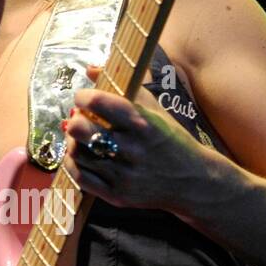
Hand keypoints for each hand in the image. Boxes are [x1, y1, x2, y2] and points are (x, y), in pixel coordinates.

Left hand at [61, 64, 208, 212]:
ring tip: (80, 137)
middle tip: (79, 118)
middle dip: (75, 119)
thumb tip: (90, 69)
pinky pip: (81, 177)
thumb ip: (124, 88)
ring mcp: (124, 175)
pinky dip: (73, 163)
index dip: (83, 96)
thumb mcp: (155, 111)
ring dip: (73, 141)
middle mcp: (133, 149)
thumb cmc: (172, 141)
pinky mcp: (118, 195)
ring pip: (77, 153)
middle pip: (81, 129)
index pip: (99, 102)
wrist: (193, 182)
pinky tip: (79, 156)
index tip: (83, 98)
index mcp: (143, 123)